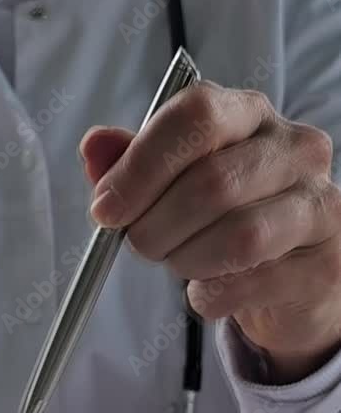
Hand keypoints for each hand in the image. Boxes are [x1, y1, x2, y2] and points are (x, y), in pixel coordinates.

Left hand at [80, 83, 340, 381]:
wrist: (288, 280)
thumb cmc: (224, 221)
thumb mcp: (172, 186)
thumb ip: (133, 165)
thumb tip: (95, 146)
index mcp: (250, 115)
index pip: (198, 116)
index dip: (143, 166)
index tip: (107, 209)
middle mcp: (296, 150)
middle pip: (212, 183)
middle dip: (157, 226)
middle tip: (142, 245)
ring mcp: (319, 207)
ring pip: (237, 237)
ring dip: (186, 261)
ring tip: (180, 264)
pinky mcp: (322, 265)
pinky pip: (248, 285)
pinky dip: (209, 297)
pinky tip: (208, 290)